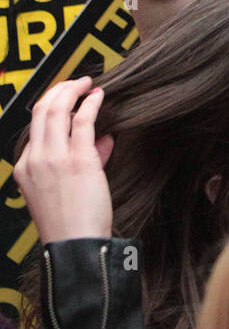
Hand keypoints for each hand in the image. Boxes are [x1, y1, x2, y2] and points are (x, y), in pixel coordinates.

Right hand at [14, 76, 113, 242]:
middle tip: (75, 82)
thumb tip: (104, 139)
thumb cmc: (71, 223)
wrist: (75, 246)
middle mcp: (35, 159)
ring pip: (58, 107)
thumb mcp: (61, 189)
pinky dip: (91, 102)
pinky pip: (83, 119)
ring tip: (86, 82)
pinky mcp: (78, 159)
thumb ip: (82, 160)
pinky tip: (98, 95)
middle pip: (42, 109)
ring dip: (73, 88)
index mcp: (25, 168)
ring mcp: (55, 158)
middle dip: (59, 88)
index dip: (51, 105)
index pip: (34, 125)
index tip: (66, 97)